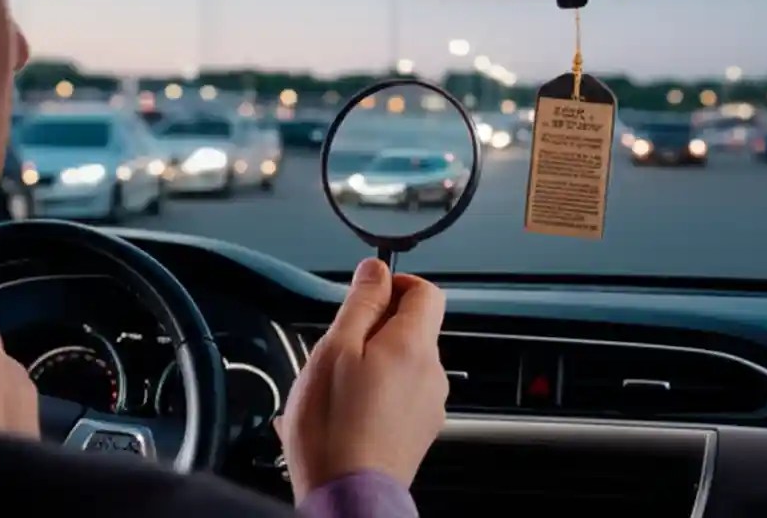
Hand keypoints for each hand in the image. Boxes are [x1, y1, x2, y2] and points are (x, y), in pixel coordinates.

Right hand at [276, 258, 447, 502]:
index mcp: (414, 345)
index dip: (396, 285)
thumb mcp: (335, 350)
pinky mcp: (419, 431)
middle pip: (411, 329)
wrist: (347, 497)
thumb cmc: (335, 430)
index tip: (366, 297)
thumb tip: (376, 270)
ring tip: (336, 390)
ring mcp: (429, 404)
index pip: (426, 291)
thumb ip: (361, 304)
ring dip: (371, 365)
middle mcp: (431, 372)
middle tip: (338, 351)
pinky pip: (398, 396)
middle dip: (374, 331)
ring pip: (402, 364)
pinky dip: (374, 395)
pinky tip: (343, 415)